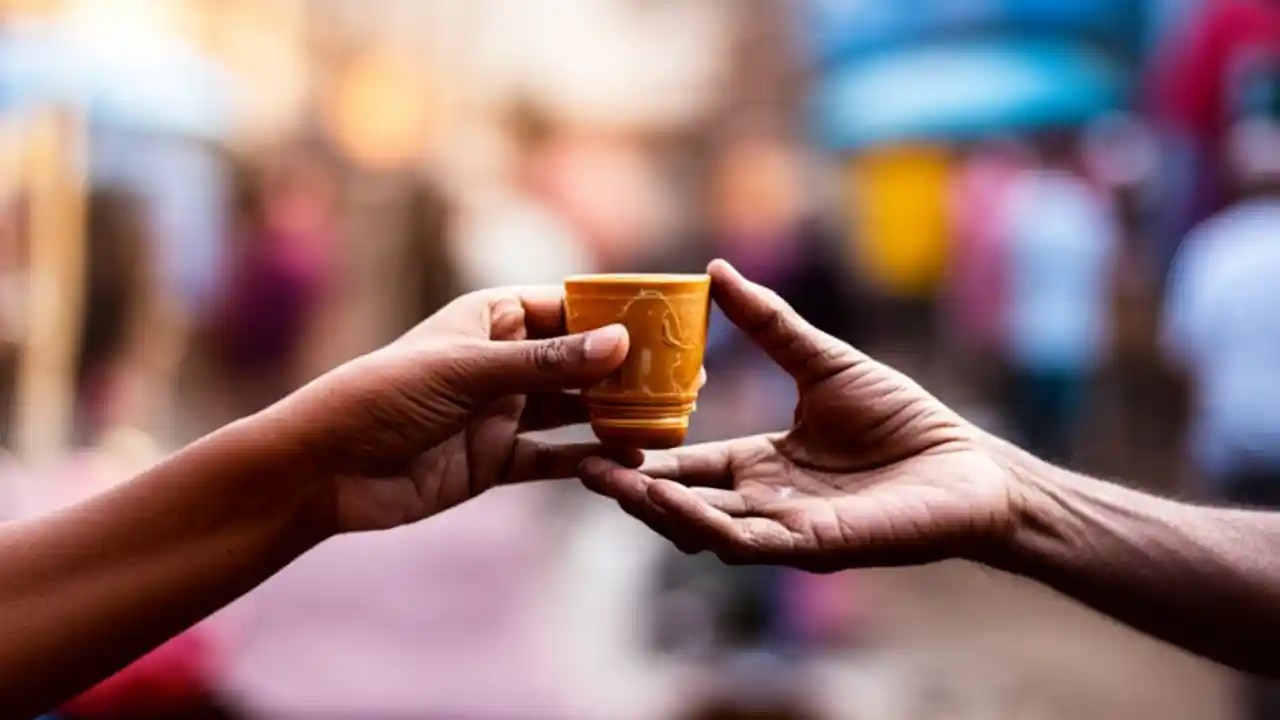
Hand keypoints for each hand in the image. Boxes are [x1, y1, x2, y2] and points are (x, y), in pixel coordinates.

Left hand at [265, 286, 637, 532]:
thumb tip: (623, 343)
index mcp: (495, 316)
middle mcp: (504, 360)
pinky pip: (553, 457)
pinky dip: (587, 459)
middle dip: (630, 370)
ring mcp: (502, 411)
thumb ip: (547, 363)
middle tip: (685, 379)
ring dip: (616, 415)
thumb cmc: (383, 396)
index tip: (673, 321)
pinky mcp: (496, 459)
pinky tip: (625, 460)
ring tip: (668, 421)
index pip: (572, 305)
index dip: (621, 313)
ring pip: (574, 409)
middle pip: (582, 361)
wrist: (325, 468)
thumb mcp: (468, 372)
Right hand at [579, 261, 1024, 571]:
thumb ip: (770, 324)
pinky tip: (667, 499)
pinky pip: (746, 542)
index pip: (687, 467)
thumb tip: (715, 270)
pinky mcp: (813, 548)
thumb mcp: (823, 361)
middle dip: (630, 491)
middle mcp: (765, 504)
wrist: (969, 464)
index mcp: (762, 466)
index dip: (641, 459)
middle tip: (581, 468)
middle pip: (682, 504)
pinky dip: (701, 522)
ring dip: (653, 509)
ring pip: (702, 529)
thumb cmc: (904, 419)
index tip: (594, 439)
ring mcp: (785, 530)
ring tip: (609, 481)